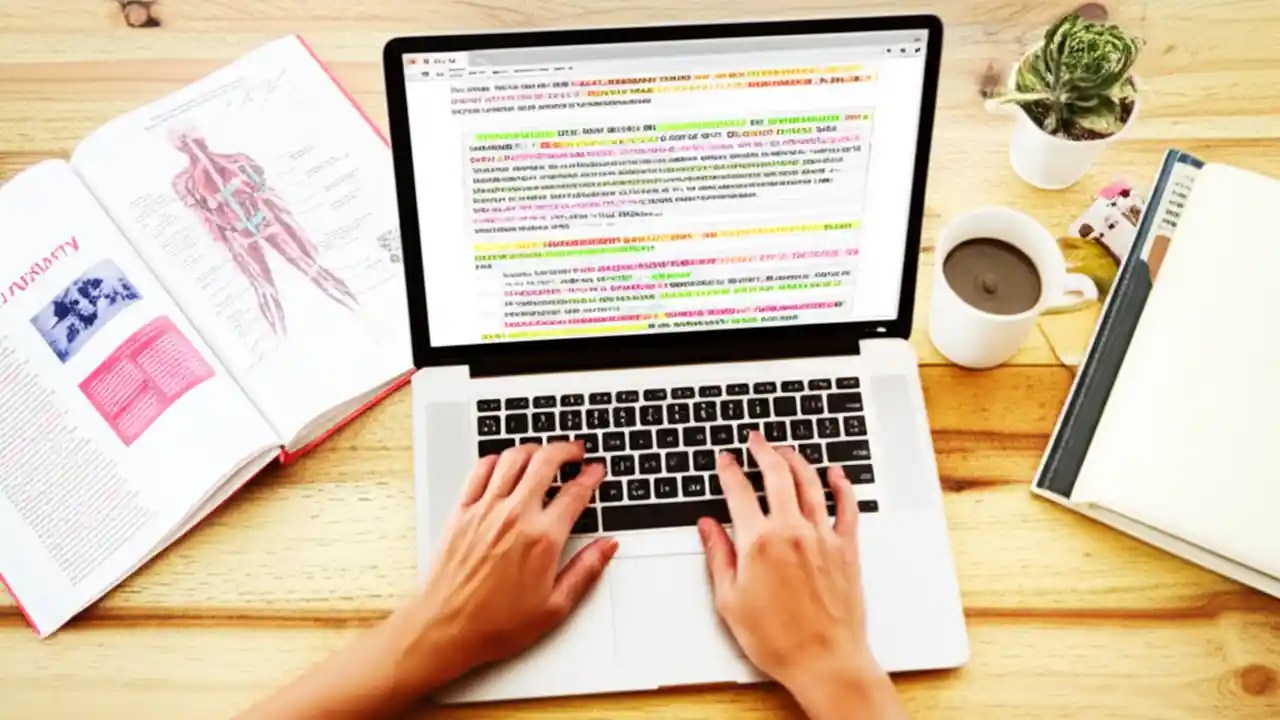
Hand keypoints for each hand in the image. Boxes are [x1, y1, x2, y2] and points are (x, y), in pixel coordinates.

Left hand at [402, 442, 616, 687]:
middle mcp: (514, 516)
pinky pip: (480, 470)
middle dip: (566, 450)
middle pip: (546, 461)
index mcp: (542, 539)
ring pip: (513, 458)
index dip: (591, 476)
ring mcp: (485, 510)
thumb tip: (607, 547)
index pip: (575, 492)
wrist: (445, 629)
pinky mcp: (461, 511)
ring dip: (533, 449)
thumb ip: (585, 570)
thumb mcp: (554, 607)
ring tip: (543, 452)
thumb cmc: (496, 624)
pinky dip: (496, 459)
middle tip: (575, 452)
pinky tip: (504, 464)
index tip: (596, 471)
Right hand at [698, 433, 905, 719]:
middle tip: (756, 441)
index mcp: (758, 542)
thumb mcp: (729, 600)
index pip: (739, 492)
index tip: (725, 460)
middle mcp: (791, 532)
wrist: (824, 660)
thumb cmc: (777, 639)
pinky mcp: (846, 548)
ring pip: (810, 483)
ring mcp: (822, 537)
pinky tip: (835, 473)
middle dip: (763, 451)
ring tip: (786, 450)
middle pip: (777, 475)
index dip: (729, 470)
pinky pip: (847, 506)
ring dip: (796, 460)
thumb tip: (708, 527)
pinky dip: (841, 485)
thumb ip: (718, 556)